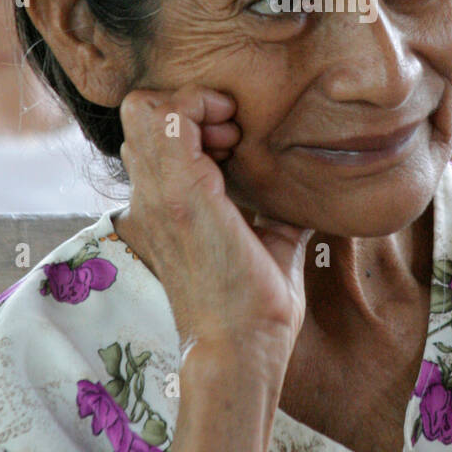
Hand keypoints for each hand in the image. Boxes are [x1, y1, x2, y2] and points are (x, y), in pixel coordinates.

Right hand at [116, 85, 311, 377]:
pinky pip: (168, 117)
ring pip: (145, 106)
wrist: (241, 348)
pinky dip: (200, 109)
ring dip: (194, 105)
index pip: (151, 133)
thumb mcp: (266, 241)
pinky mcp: (180, 194)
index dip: (192, 120)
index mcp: (164, 205)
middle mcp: (151, 195)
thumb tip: (311, 194)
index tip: (235, 142)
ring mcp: (159, 193)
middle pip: (140, 112)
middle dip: (189, 104)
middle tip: (231, 133)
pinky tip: (232, 140)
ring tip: (230, 136)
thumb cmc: (254, 307)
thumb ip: (273, 211)